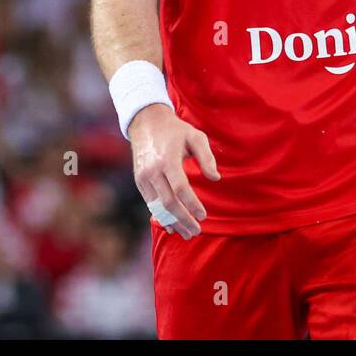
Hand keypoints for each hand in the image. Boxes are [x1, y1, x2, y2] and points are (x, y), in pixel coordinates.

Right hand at [130, 103, 219, 238]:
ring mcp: (143, 177)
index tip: (204, 216)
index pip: (180, 189)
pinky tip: (172, 225)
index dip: (192, 205)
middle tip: (196, 231)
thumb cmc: (176, 130)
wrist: (146, 122)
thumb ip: (207, 157)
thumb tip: (216, 178)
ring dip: (172, 222)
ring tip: (186, 233)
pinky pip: (150, 203)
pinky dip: (161, 216)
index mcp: (168, 159)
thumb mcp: (196, 137)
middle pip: (168, 202)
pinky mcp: (139, 181)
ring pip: (157, 207)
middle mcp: (153, 171)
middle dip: (183, 219)